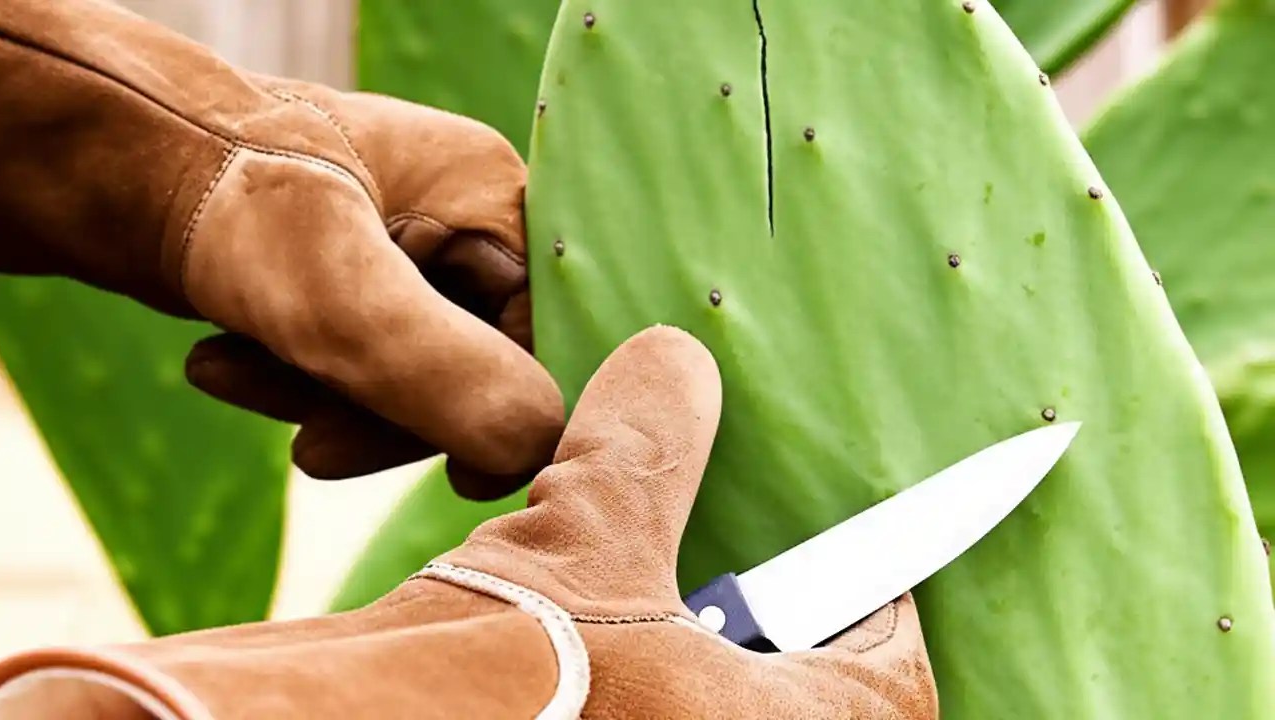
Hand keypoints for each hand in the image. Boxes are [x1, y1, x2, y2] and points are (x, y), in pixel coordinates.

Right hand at [0, 327, 936, 718]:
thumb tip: (679, 362)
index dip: (885, 593)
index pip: (890, 670)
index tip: (877, 541)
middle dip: (782, 621)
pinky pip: (647, 712)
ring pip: (714, 707)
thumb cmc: (472, 678)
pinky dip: (638, 668)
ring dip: (699, 639)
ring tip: (670, 564)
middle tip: (763, 544)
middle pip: (805, 696)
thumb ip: (646, 450)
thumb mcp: (578, 548)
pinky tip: (589, 613)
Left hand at [175, 79, 564, 496]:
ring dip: (327, 399)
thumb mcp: (336, 298)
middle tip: (310, 446)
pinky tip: (229, 361)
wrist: (100, 162)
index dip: (510, 409)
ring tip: (228, 374)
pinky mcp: (360, 274)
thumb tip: (529, 449)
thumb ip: (446, 377)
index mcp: (495, 199)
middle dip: (385, 412)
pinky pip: (364, 356)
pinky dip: (305, 377)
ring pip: (413, 369)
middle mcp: (466, 219)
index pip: (547, 333)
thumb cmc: (221, 202)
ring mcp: (412, 246)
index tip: (456, 474)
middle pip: (480, 361)